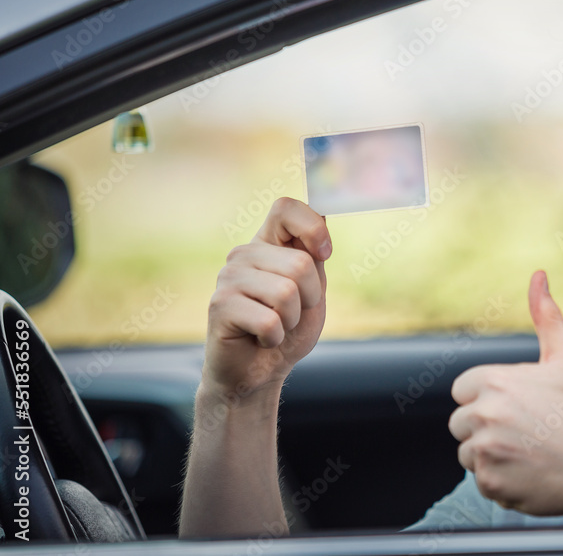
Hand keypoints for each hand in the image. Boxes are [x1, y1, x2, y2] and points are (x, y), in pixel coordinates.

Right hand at [203, 197, 330, 403]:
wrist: (259, 372)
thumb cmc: (287, 328)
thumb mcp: (312, 288)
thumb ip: (314, 254)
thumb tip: (325, 212)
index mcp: (267, 243)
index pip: (285, 208)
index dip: (312, 228)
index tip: (323, 254)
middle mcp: (244, 254)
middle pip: (300, 263)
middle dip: (310, 298)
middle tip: (291, 313)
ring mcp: (228, 277)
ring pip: (287, 292)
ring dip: (292, 320)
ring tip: (276, 325)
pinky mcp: (220, 305)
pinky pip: (270, 321)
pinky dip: (276, 338)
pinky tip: (260, 339)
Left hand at [448, 270, 562, 518]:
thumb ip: (546, 318)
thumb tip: (538, 275)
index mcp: (496, 381)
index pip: (462, 389)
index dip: (485, 397)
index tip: (514, 407)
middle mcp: (485, 414)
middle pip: (460, 421)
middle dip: (484, 426)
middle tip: (523, 432)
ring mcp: (485, 450)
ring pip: (466, 451)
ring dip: (488, 454)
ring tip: (526, 453)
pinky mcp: (489, 482)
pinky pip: (479, 478)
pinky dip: (499, 479)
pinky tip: (527, 473)